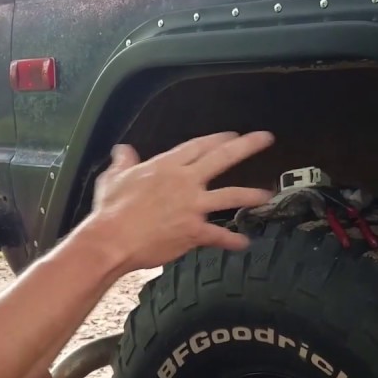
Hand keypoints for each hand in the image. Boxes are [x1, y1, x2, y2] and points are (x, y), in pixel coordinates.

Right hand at [86, 131, 274, 269]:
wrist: (112, 239)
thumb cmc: (110, 209)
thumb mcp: (113, 178)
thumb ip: (123, 163)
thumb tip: (122, 150)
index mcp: (166, 166)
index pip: (198, 146)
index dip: (217, 139)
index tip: (232, 135)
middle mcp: (184, 182)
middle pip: (221, 158)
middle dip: (247, 147)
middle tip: (266, 139)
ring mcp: (192, 206)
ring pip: (229, 196)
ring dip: (250, 195)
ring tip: (266, 195)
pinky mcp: (193, 231)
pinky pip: (218, 235)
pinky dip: (232, 240)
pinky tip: (244, 242)